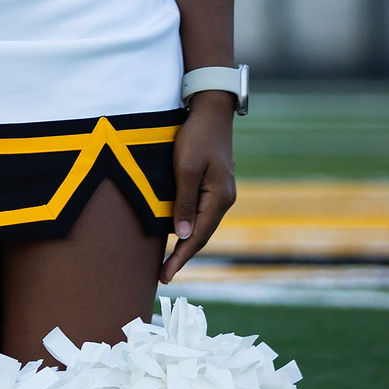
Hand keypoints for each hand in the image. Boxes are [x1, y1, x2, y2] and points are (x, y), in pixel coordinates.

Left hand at [161, 95, 236, 282]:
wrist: (212, 112)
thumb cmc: (196, 137)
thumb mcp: (185, 169)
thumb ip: (185, 203)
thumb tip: (183, 235)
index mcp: (219, 199)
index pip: (198, 237)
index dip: (181, 257)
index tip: (166, 276)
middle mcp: (224, 200)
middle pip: (202, 235)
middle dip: (183, 255)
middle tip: (164, 275)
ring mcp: (221, 192)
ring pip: (202, 224)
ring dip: (187, 242)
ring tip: (169, 260)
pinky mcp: (215, 185)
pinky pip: (202, 212)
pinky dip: (189, 225)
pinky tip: (179, 232)